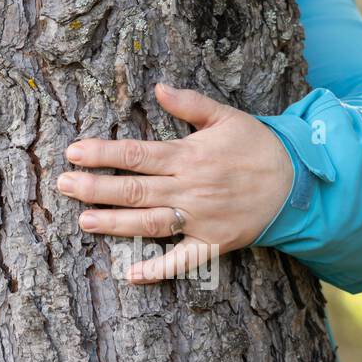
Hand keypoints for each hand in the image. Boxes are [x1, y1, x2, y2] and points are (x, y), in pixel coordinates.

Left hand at [56, 83, 293, 283]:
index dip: (102, 154)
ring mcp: (201, 219)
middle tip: (62, 186)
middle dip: (94, 188)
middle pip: (133, 190)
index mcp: (188, 156)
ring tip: (83, 221)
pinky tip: (131, 274)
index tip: (72, 153)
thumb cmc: (257, 146)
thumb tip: (158, 86)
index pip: (135, 155)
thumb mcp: (226, 116)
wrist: (299, 183)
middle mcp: (190, 189)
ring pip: (149, 223)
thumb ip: (189, 103)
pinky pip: (184, 260)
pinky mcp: (214, 243)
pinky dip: (158, 269)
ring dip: (115, 224)